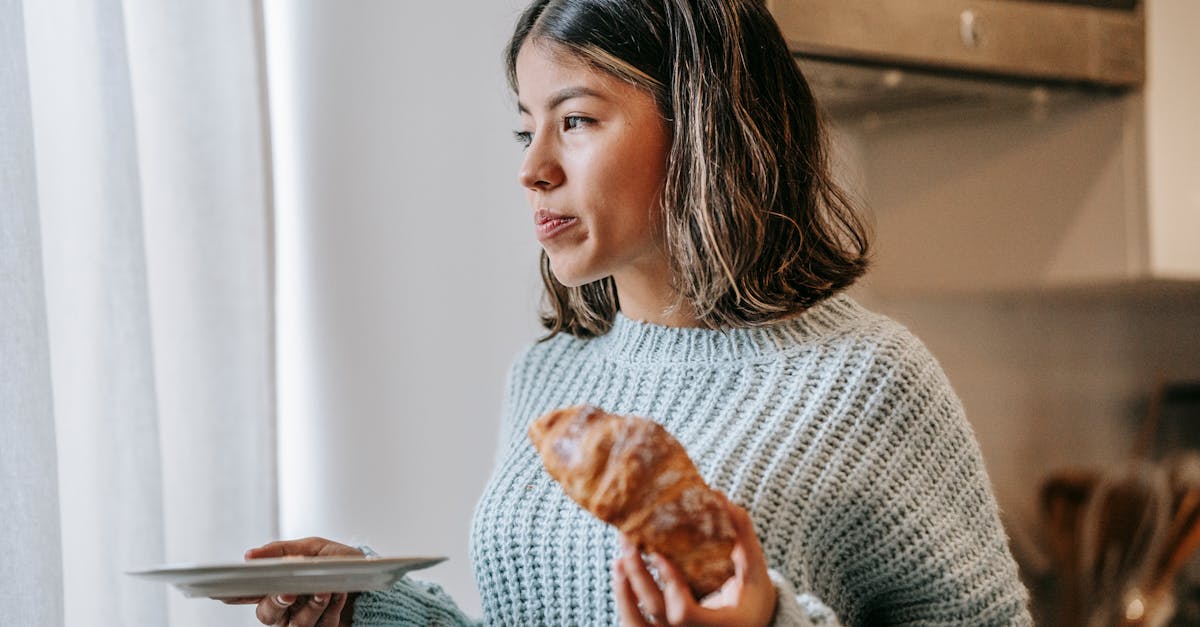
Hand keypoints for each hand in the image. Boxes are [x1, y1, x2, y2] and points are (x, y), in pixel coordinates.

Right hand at [219, 537, 363, 626]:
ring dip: (311, 606)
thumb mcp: (314, 548)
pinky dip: (332, 609)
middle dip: (276, 602)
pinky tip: (339, 594)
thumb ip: (282, 550)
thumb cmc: (340, 562)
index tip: (225, 591)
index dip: (234, 595)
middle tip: (288, 591)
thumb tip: (249, 555)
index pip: (249, 594)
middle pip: (267, 614)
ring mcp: (304, 622)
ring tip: (325, 590)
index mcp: (278, 586)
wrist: (374, 576)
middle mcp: (286, 609)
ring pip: (295, 624)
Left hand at [612, 495, 776, 626]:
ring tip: (620, 559)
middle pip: (656, 612)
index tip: (658, 552)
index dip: (669, 583)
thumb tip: (716, 495)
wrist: (749, 622)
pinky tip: (621, 575)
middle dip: (638, 576)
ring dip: (625, 590)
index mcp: (721, 625)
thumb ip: (741, 534)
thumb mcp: (755, 567)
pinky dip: (626, 601)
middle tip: (629, 543)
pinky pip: (637, 625)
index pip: (684, 612)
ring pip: (638, 624)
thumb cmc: (753, 593)